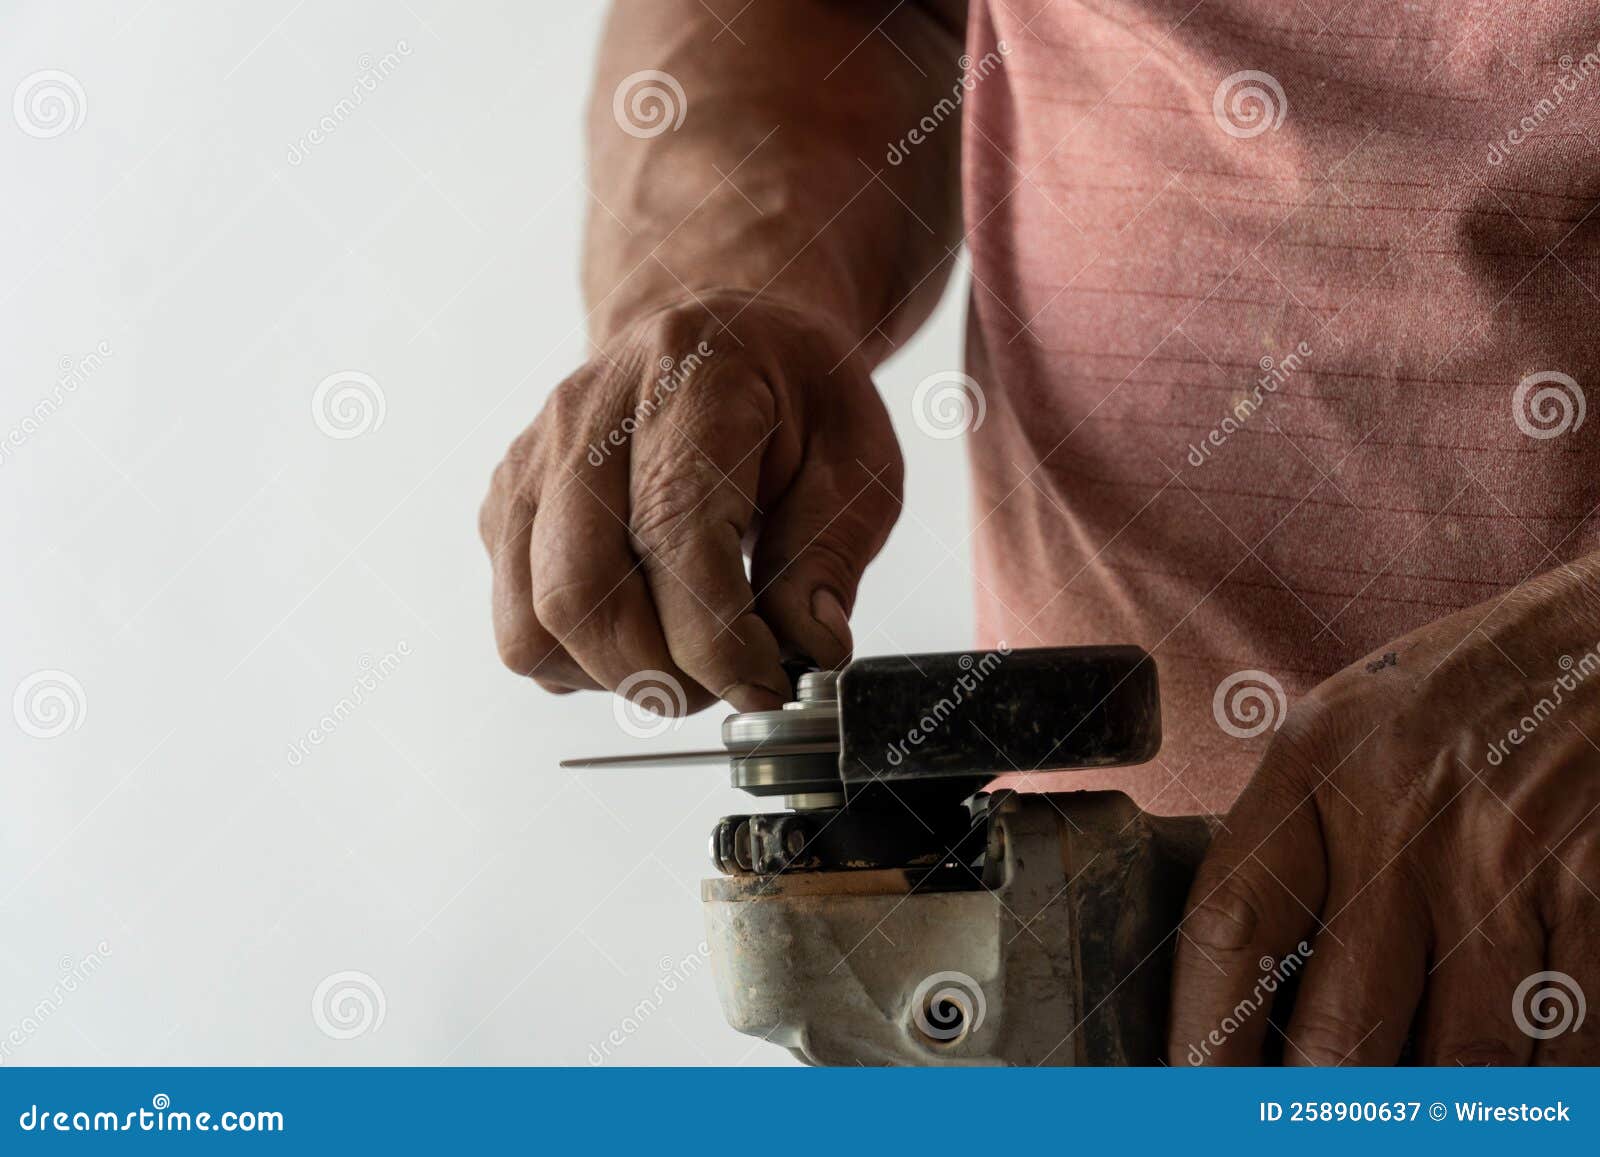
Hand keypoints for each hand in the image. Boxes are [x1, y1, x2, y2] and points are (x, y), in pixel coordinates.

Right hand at [478, 291, 902, 713]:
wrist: (719, 330)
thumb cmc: (790, 394)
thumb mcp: (856, 455)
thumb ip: (833, 552)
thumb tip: (812, 646)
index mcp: (687, 381)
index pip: (671, 536)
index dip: (717, 638)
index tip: (768, 682)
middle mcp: (586, 415)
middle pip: (580, 593)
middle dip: (664, 674)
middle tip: (731, 682)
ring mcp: (531, 463)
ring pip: (532, 627)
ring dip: (617, 677)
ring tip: (687, 658)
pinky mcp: (504, 508)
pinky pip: (520, 628)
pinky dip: (581, 662)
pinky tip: (644, 628)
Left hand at [1169, 562, 1599, 1064]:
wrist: (1599, 641)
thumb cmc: (1452, 696)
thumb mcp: (1339, 734)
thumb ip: (1289, 842)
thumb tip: (1241, 978)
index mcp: (1316, 768)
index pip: (1230, 928)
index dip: (1202, 1036)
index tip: (1194, 1093)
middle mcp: (1404, 820)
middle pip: (1341, 1025)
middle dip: (1313, 1106)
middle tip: (1297, 1115)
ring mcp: (1508, 867)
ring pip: (1456, 1061)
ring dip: (1423, 1109)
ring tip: (1394, 1107)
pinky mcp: (1597, 897)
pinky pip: (1560, 1047)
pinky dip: (1530, 1086)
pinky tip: (1497, 1083)